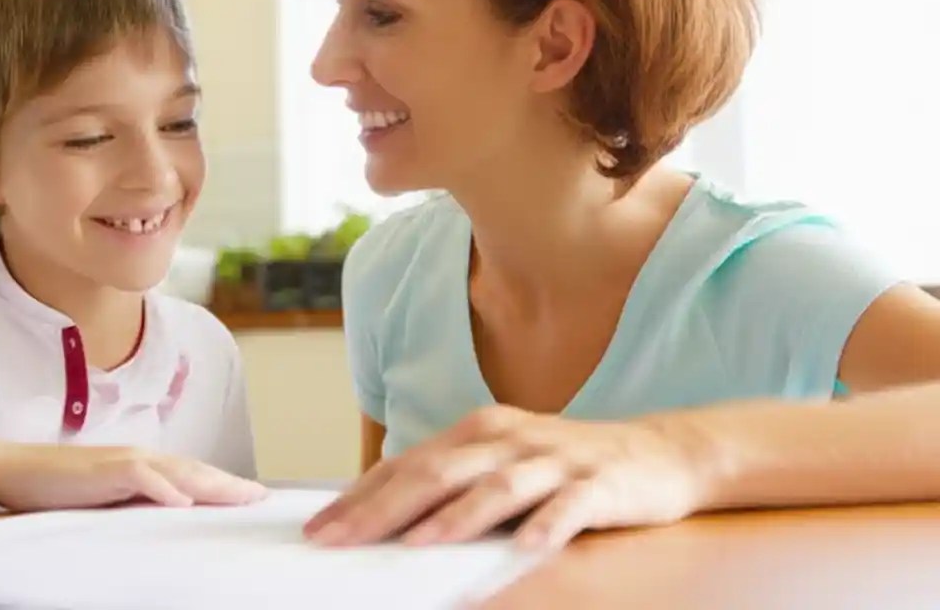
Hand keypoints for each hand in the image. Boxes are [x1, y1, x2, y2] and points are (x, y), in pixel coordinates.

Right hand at [0, 442, 268, 510]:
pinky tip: (183, 502)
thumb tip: (166, 518)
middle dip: (229, 484)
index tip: (251, 497)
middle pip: (194, 471)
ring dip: (210, 483)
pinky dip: (163, 489)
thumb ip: (135, 505)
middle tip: (260, 497)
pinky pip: (140, 477)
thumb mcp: (105, 500)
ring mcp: (124, 462)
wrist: (16, 470)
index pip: (191, 475)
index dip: (223, 484)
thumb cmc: (58, 488)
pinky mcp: (104, 470)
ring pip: (176, 470)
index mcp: (142, 467)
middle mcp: (140, 459)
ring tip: (239, 496)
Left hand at [304, 406, 715, 550]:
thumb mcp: (502, 462)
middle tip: (340, 540)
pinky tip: (523, 549)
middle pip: (437, 473)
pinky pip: (568, 509)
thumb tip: (383, 512)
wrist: (660, 452)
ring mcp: (554, 461)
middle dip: (382, 508)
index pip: (407, 464)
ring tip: (416, 544)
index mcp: (480, 431)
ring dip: (455, 518)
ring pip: (496, 488)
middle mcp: (510, 439)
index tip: (318, 528)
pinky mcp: (598, 486)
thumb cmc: (565, 465)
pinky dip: (544, 527)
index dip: (359, 496)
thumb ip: (451, 482)